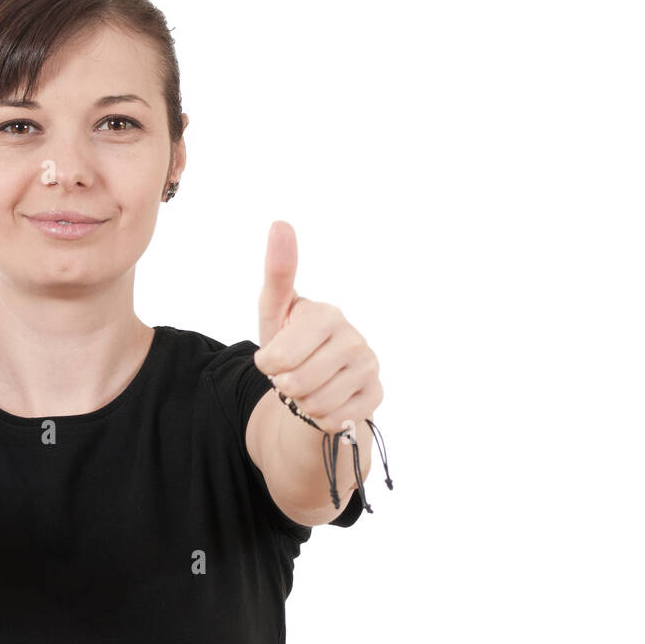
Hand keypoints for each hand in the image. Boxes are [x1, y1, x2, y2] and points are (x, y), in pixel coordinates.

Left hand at [252, 221, 382, 432]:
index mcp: (326, 314)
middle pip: (297, 384)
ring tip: (308, 386)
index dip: (268, 365)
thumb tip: (281, 223)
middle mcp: (353, 338)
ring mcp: (369, 367)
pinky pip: (334, 420)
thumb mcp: (275, 310)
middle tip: (292, 374)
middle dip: (285, 386)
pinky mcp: (376, 394)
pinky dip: (322, 417)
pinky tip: (327, 399)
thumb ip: (278, 272)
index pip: (278, 357)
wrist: (317, 379)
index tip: (272, 358)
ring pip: (316, 405)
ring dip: (302, 403)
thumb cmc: (290, 341)